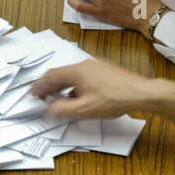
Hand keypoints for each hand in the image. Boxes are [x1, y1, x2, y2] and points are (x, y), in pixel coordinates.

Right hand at [30, 58, 151, 120]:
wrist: (141, 93)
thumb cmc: (115, 99)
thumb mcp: (84, 109)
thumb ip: (62, 109)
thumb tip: (49, 109)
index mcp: (76, 71)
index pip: (50, 76)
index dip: (39, 86)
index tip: (33, 95)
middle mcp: (84, 65)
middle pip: (60, 74)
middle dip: (49, 86)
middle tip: (42, 97)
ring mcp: (95, 66)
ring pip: (71, 75)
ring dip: (62, 87)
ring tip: (57, 99)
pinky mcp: (104, 71)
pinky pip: (82, 76)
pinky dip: (73, 86)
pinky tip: (77, 97)